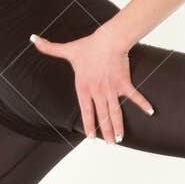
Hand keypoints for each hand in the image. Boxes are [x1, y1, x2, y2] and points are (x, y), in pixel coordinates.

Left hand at [29, 26, 153, 142]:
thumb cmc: (89, 45)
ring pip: (115, 112)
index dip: (89, 125)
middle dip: (106, 132)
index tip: (91, 137)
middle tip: (110, 144)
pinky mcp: (123, 83)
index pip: (86, 111)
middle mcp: (97, 92)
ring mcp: (111, 89)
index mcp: (84, 87)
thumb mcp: (67, 49)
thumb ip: (50, 48)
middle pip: (102, 116)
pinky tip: (151, 112)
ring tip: (120, 138)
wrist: (108, 40)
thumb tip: (33, 39)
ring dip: (118, 126)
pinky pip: (134, 96)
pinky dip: (143, 104)